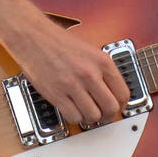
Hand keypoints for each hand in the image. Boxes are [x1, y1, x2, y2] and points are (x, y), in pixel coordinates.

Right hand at [7, 16, 131, 125]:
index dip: (121, 105)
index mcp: (102, 61)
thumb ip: (103, 70)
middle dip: (108, 116)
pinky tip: (73, 110)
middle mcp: (90, 73)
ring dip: (91, 118)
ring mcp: (73, 84)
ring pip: (93, 116)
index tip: (117, 108)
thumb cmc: (60, 42)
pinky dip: (75, 118)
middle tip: (104, 116)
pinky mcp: (56, 94)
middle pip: (110, 108)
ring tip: (87, 112)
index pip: (123, 93)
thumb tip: (113, 92)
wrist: (34, 38)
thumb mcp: (91, 51)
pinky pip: (73, 117)